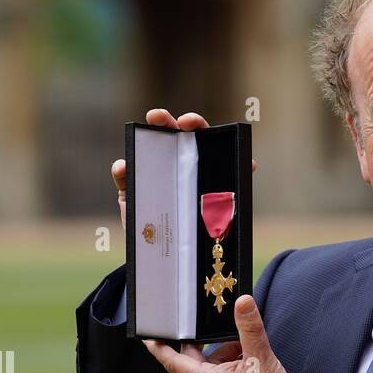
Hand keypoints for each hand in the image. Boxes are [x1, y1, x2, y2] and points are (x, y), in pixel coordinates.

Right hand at [111, 106, 256, 233]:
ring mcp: (149, 175)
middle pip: (167, 135)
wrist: (173, 256)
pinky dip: (122, 170)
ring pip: (142, 150)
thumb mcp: (217, 207)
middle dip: (163, 121)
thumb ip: (230, 184)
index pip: (196, 136)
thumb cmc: (197, 228)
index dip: (193, 123)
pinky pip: (123, 176)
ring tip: (139, 136)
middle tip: (158, 117)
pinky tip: (123, 168)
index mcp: (197, 164)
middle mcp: (172, 164)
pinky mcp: (130, 190)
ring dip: (139, 140)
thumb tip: (251, 163)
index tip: (189, 122)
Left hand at [144, 295, 306, 372]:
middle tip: (239, 341)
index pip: (173, 361)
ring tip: (252, 360)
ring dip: (228, 361)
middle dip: (218, 348)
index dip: (159, 347)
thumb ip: (250, 327)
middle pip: (200, 362)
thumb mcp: (262, 358)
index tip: (149, 337)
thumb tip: (243, 303)